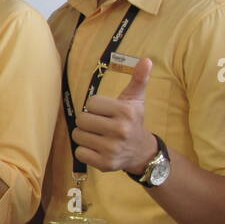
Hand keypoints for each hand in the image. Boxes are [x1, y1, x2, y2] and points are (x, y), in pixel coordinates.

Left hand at [72, 57, 157, 173]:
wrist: (142, 152)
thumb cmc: (133, 122)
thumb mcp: (136, 100)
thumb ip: (138, 80)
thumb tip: (146, 60)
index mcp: (125, 112)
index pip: (91, 103)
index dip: (96, 107)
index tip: (106, 113)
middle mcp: (120, 130)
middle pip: (82, 119)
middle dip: (88, 122)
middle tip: (100, 126)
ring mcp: (112, 148)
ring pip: (78, 135)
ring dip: (85, 136)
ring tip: (99, 137)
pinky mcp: (105, 163)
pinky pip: (79, 152)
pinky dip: (85, 151)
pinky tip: (98, 149)